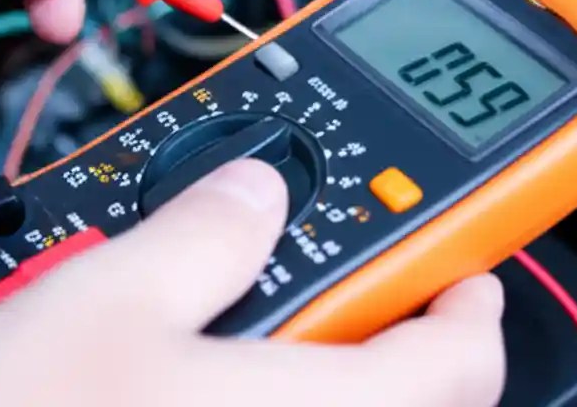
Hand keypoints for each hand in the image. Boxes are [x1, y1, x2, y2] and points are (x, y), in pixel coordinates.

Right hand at [0, 159, 506, 405]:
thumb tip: (251, 190)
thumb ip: (204, 230)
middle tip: (298, 260)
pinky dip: (240, 392)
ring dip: (293, 353)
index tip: (455, 256)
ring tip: (208, 309)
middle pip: (391, 390)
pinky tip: (167, 370)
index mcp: (321, 406)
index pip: (461, 357)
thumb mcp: (107, 291)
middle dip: (358, 313)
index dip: (468, 291)